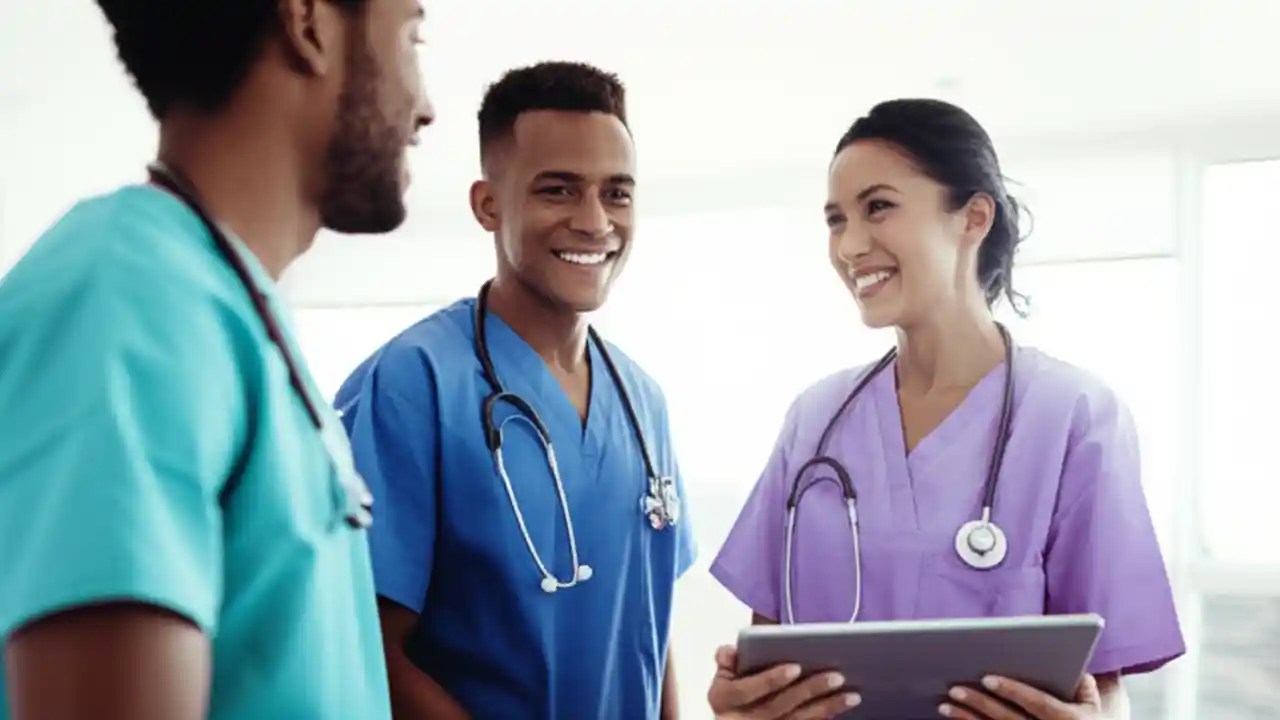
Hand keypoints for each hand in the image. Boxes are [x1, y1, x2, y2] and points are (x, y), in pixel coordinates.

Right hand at [707, 645, 860, 719]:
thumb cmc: (732, 696)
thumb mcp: (722, 679)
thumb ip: (727, 663)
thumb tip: (728, 651)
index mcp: (722, 700)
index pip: (746, 690)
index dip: (770, 680)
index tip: (794, 667)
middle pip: (778, 707)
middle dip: (809, 691)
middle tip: (837, 676)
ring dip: (826, 708)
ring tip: (852, 695)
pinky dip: (824, 719)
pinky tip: (841, 709)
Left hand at [939, 674, 1103, 719]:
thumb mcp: (1093, 707)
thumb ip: (1080, 683)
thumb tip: (1062, 657)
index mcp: (1069, 719)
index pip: (1039, 704)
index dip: (1013, 690)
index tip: (988, 678)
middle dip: (980, 704)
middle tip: (954, 688)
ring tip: (945, 705)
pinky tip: (955, 719)